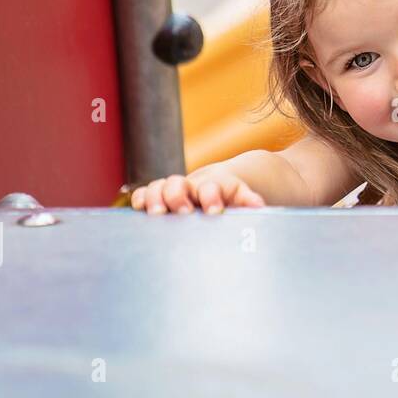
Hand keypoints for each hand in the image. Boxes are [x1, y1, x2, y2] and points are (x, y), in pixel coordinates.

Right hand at [130, 170, 265, 214]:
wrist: (221, 188)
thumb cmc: (232, 201)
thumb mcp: (242, 201)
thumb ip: (248, 202)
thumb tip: (259, 206)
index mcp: (214, 188)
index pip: (210, 187)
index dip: (211, 197)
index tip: (215, 211)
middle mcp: (190, 187)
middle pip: (178, 184)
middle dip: (177, 197)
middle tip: (182, 213)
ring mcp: (173, 192)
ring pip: (158, 187)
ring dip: (154, 198)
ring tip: (157, 214)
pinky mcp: (158, 200)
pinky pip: (143, 194)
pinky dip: (139, 199)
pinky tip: (138, 210)